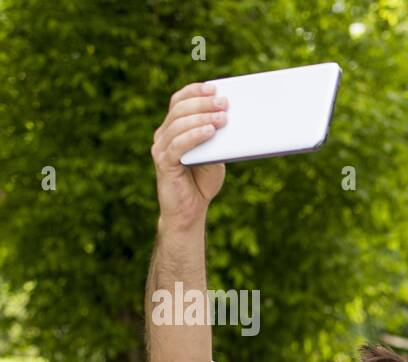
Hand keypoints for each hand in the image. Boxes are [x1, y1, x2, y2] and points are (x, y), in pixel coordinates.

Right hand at [152, 81, 228, 231]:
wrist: (190, 210)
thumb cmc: (202, 182)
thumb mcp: (214, 157)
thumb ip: (216, 140)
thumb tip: (231, 120)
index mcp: (173, 128)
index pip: (179, 101)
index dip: (194, 91)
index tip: (214, 87)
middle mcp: (163, 134)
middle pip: (180, 109)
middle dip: (203, 103)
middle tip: (224, 102)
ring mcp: (161, 148)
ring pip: (179, 124)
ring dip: (202, 118)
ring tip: (222, 117)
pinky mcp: (163, 163)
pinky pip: (178, 145)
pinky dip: (194, 136)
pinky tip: (210, 131)